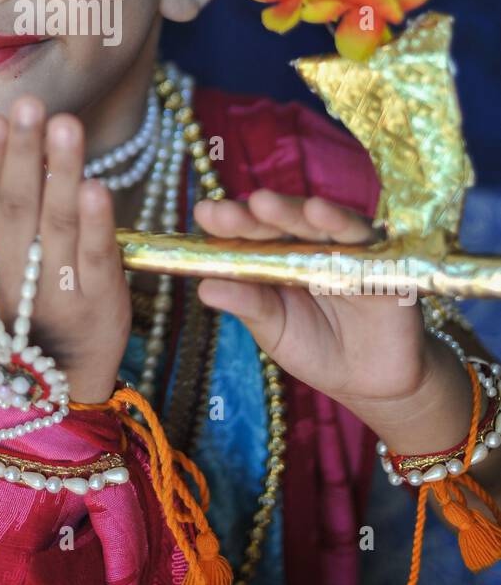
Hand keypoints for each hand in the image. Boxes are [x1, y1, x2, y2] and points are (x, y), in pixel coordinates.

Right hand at [0, 95, 132, 404]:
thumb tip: (8, 137)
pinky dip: (96, 222)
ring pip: (57, 224)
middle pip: (16, 209)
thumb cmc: (28, 308)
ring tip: (66, 125)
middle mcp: (11, 284)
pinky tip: (95, 186)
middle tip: (31, 105)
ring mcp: (56, 294)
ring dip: (61, 171)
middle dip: (24, 153)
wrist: (61, 384)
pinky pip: (96, 256)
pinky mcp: (99, 304)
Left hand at [193, 190, 435, 414]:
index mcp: (276, 259)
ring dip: (290, 211)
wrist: (373, 381)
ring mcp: (343, 249)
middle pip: (278, 223)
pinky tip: (320, 211)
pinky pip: (360, 236)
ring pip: (316, 221)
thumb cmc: (317, 349)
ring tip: (263, 203)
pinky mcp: (380, 258)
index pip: (249, 234)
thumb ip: (249, 305)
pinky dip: (340, 222)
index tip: (204, 213)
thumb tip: (204, 288)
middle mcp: (308, 246)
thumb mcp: (275, 332)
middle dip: (251, 215)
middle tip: (225, 212)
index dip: (228, 222)